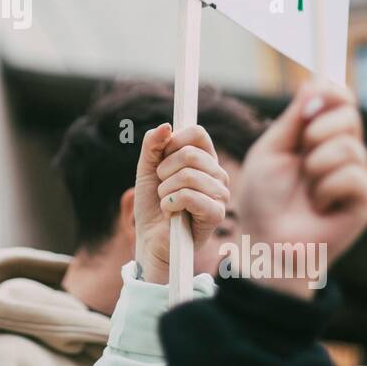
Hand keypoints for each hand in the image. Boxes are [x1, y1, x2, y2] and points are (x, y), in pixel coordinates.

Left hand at [134, 123, 228, 284]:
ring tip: (166, 202)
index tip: (161, 158)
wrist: (149, 239)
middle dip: (164, 171)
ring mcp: (220, 194)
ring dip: (165, 190)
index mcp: (204, 160)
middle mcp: (217, 174)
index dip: (174, 141)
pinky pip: (189, 196)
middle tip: (162, 187)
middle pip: (190, 153)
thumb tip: (165, 126)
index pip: (197, 133)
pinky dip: (170, 204)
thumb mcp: (146, 169)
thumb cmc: (152, 205)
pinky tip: (171, 214)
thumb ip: (152, 146)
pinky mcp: (216, 214)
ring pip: (188, 175)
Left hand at [236, 81, 366, 298]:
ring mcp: (356, 175)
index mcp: (320, 136)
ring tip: (306, 188)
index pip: (341, 100)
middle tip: (301, 154)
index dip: (331, 92)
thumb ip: (294, 118)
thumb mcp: (272, 149)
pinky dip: (326, 188)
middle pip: (349, 114)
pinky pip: (353, 175)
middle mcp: (343, 152)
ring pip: (347, 146)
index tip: (309, 100)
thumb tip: (314, 82)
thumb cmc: (263, 199)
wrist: (265, 241)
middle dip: (317, 130)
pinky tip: (319, 205)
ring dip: (316, 165)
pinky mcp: (364, 200)